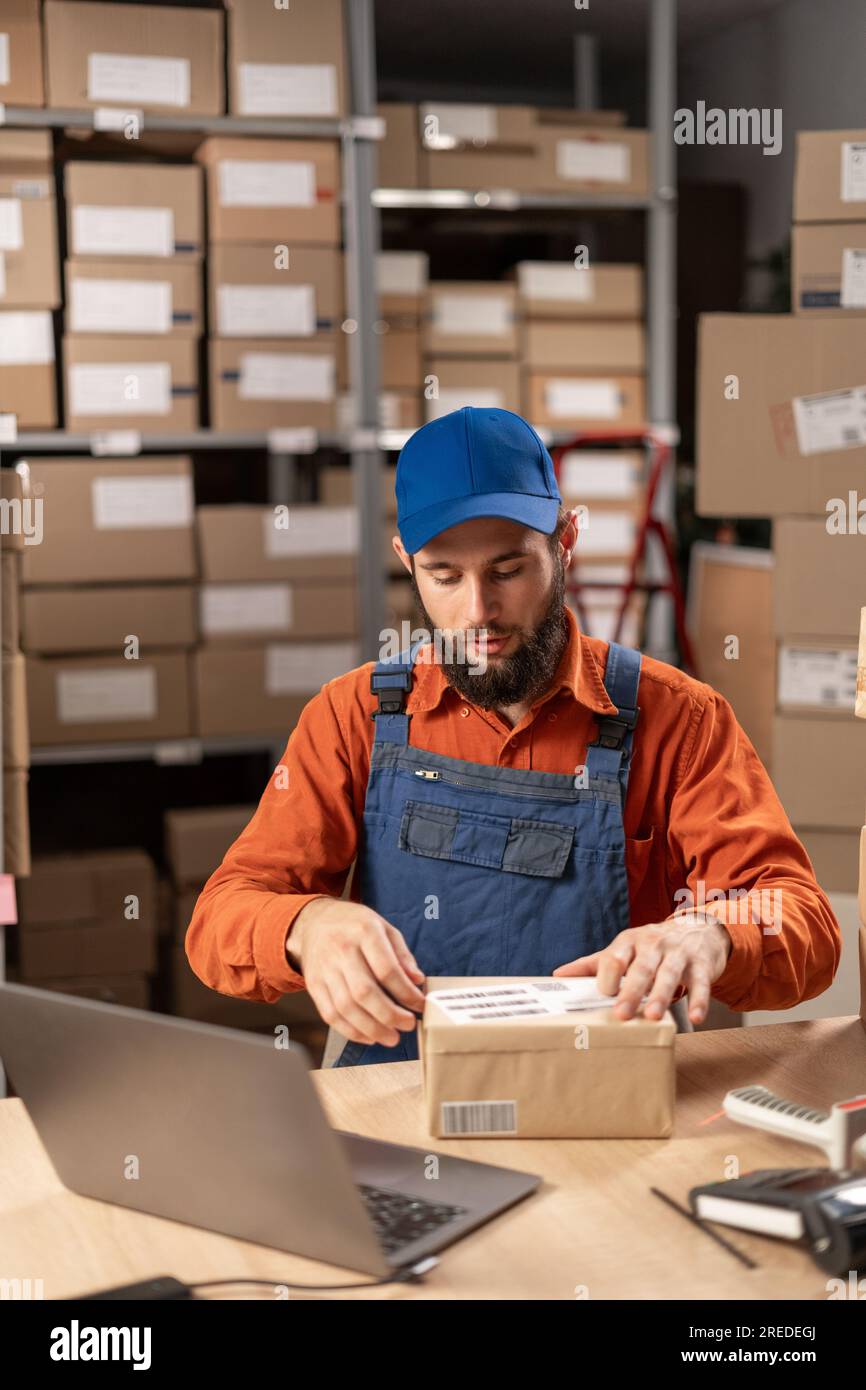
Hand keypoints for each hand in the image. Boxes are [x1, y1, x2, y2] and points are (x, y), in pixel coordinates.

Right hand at [287, 897, 426, 1047]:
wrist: (315, 921)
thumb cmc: (355, 926)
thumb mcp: (384, 928)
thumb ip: (402, 955)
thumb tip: (417, 981)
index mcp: (364, 932)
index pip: (387, 969)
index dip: (406, 992)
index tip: (420, 1006)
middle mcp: (341, 950)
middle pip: (365, 992)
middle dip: (390, 1015)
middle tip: (408, 1025)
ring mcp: (324, 969)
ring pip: (346, 1007)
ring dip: (372, 1028)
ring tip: (392, 1037)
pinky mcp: (313, 984)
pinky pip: (330, 1014)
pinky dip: (350, 1031)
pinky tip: (368, 1036)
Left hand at [552, 913, 732, 1024]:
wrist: (698, 929)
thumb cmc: (652, 946)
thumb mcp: (624, 949)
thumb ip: (594, 964)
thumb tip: (557, 976)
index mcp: (630, 941)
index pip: (616, 956)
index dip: (609, 975)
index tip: (603, 994)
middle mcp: (654, 944)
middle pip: (642, 967)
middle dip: (631, 990)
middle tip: (621, 1014)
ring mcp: (679, 952)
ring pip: (669, 974)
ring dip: (661, 995)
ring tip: (652, 1016)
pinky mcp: (702, 964)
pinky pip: (701, 983)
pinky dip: (699, 1000)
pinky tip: (696, 1017)